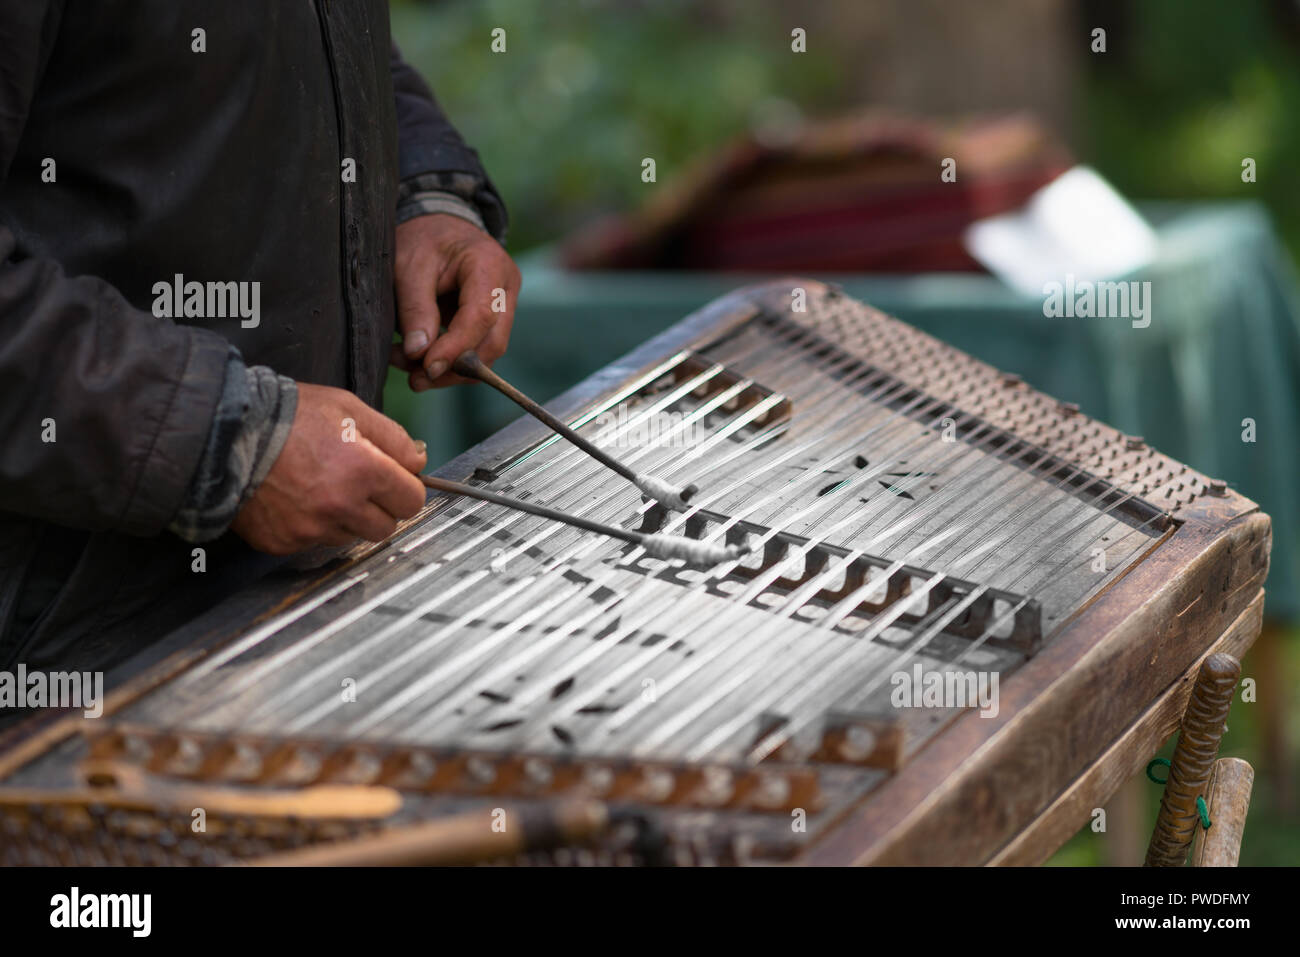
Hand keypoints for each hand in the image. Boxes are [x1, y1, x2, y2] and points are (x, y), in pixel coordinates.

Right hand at [230, 383, 427, 554]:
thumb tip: (418, 461)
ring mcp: (311, 529)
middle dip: (380, 508)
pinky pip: (314, 542)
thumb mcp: (349, 407)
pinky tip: (296, 499)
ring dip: (346, 518)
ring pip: (350, 536)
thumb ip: (393, 437)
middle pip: (386, 527)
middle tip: (358, 484)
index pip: (413, 501)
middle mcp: (341, 506)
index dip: (405, 488)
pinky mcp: (285, 542)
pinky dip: (311, 525)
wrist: (225, 434)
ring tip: (320, 486)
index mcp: (364, 471)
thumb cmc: (287, 415)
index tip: (393, 479)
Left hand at [392, 213, 520, 389]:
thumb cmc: (424, 239)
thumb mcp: (409, 266)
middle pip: (492, 342)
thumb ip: (415, 309)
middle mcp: (505, 287)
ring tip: (411, 370)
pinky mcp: (493, 320)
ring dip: (450, 369)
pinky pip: (478, 349)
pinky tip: (422, 360)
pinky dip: (451, 361)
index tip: (427, 367)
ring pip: (487, 352)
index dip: (456, 348)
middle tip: (416, 378)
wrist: (438, 226)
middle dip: (454, 368)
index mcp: (489, 265)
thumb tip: (419, 354)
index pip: (481, 316)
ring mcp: (504, 305)